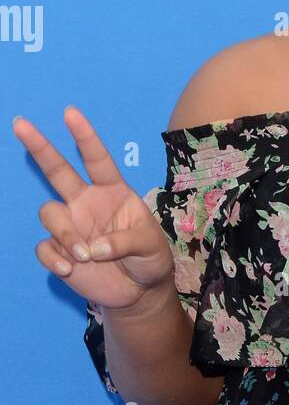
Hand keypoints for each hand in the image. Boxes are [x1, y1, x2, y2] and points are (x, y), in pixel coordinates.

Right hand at [14, 103, 174, 310]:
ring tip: (85, 256)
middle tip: (20, 124)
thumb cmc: (149, 258)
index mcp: (112, 191)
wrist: (139, 291)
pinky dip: (54, 258)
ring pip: (49, 213)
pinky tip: (70, 269)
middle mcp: (86, 202)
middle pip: (58, 170)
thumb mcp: (151, 247)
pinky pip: (44, 247)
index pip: (96, 159)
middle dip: (39, 147)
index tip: (70, 113)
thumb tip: (94, 248)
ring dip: (64, 234)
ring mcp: (71, 225)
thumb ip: (126, 242)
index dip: (84, 137)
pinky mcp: (59, 251)